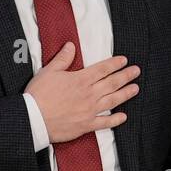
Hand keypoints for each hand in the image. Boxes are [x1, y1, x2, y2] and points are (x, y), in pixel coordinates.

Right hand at [24, 43, 139, 142]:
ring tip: (135, 88)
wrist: (33, 118)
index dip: (115, 64)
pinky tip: (123, 116)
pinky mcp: (86, 125)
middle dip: (126, 76)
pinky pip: (105, 122)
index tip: (124, 60)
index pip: (102, 69)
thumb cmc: (38, 95)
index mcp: (80, 80)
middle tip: (136, 71)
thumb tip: (71, 46)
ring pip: (113, 100)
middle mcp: (89, 94)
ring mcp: (89, 110)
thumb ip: (62, 59)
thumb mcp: (48, 71)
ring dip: (125, 94)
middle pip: (112, 83)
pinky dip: (115, 120)